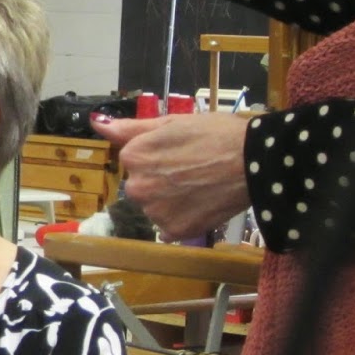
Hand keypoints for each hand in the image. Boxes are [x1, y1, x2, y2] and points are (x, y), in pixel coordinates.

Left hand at [91, 112, 253, 238]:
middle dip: (161, 181)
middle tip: (192, 171)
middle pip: (142, 186)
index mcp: (134, 157)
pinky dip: (182, 220)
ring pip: (155, 207)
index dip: (158, 156)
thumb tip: (97, 123)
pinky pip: (169, 228)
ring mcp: (155, 212)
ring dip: (171, 202)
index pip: (135, 161)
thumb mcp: (172, 123)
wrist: (257, 161)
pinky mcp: (174, 231)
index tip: (180, 153)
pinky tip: (201, 205)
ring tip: (200, 187)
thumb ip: (130, 128)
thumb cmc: (217, 135)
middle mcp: (137, 187)